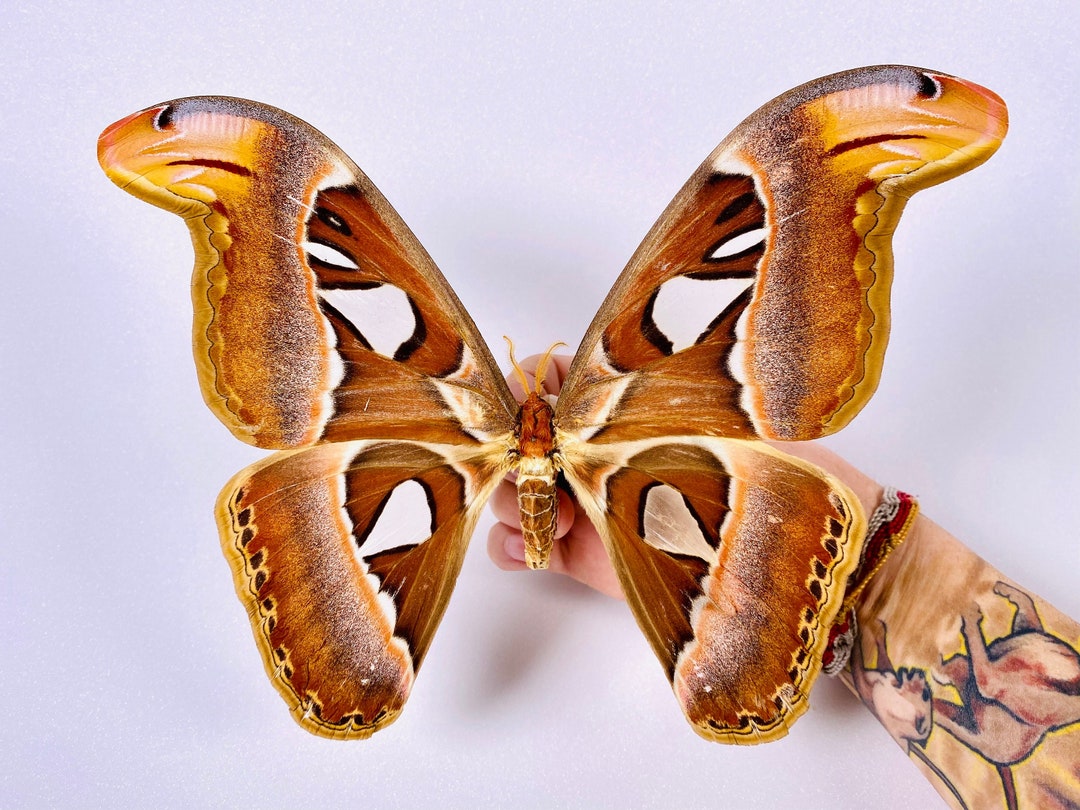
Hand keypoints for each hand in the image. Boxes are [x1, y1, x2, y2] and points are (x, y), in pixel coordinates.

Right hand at [486, 354, 884, 599]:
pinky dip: (512, 546)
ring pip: (516, 489)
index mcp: (623, 402)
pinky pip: (527, 546)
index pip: (550, 377)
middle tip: (544, 474)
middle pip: (520, 438)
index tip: (523, 407)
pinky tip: (528, 549)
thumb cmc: (775, 464)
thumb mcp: (717, 410)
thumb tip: (574, 365)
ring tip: (553, 520)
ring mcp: (589, 500)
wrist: (812, 554)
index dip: (525, 388)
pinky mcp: (589, 555)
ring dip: (512, 499)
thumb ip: (646, 389)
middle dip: (514, 453)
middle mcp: (598, 447)